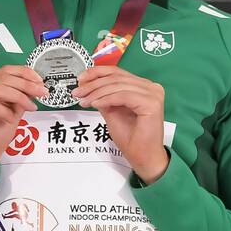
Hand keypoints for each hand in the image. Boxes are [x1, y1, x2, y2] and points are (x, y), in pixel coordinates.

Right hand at [0, 65, 45, 181]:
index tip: (40, 81)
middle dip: (26, 85)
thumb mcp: (12, 112)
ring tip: (32, 106)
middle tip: (42, 92)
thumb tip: (35, 85)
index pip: (3, 71)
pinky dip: (5, 111)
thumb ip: (19, 98)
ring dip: (20, 97)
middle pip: (3, 78)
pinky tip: (11, 119)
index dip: (24, 73)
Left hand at [73, 66, 168, 183]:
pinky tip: (95, 104)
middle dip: (93, 84)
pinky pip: (123, 96)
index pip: (117, 72)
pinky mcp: (152, 103)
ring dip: (97, 92)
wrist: (143, 158)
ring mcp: (153, 94)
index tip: (80, 78)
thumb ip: (104, 97)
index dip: (96, 73)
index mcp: (143, 87)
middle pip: (116, 78)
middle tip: (78, 92)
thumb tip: (89, 86)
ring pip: (118, 86)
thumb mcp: (112, 113)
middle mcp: (150, 87)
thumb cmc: (133, 140)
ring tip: (84, 100)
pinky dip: (106, 99)